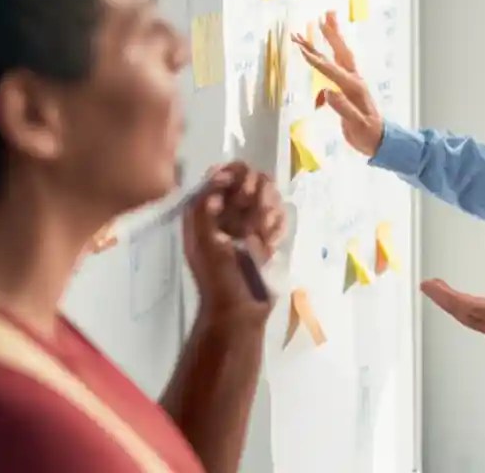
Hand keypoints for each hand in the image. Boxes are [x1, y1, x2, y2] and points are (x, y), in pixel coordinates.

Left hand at [185, 162, 285, 326]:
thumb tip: (221, 174)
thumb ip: (205, 205)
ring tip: (262, 239)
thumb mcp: (204, 241)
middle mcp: (229, 211)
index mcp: (207, 210)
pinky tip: (269, 247)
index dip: (237, 175)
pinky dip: (277, 230)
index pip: (224, 173)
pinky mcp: (268, 234)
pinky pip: (280, 217)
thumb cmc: (218, 278)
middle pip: (253, 180)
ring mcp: (250, 222)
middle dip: (259, 197)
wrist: (241, 310)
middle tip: (255, 221)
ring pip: (270, 197)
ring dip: (269, 215)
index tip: (245, 191)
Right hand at [292, 11, 383, 156]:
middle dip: (332, 34)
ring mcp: (353, 81)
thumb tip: (327, 92)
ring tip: (325, 19)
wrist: (380, 139)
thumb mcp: (356, 125)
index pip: (332, 71)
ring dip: (332, 36)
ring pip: (340, 54)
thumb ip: (343, 109)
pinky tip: (323, 47)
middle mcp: (354, 80)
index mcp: (354, 88)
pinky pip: (337, 64)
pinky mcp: (350, 85)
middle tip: (325, 14)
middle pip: (341, 52)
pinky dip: (329, 52)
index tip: (301, 48)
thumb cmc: (368, 134)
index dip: (316, 60)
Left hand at [420, 266, 484, 347]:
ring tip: (441, 293)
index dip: (447, 296)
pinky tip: (461, 306)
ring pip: (470, 322)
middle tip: (429, 285)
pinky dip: (465, 314)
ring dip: (452, 308)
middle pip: (464, 315)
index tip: (431, 285)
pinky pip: (479, 325)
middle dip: (444, 300)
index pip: (469, 305)